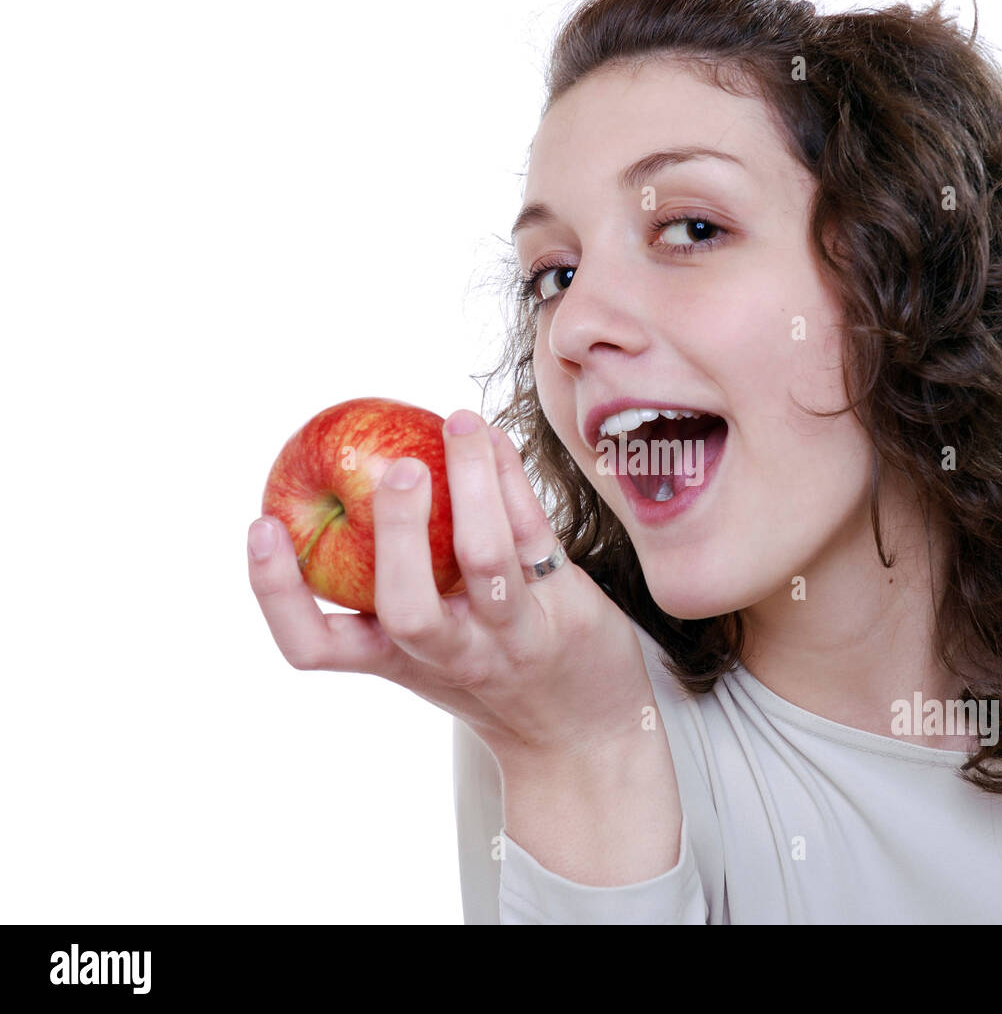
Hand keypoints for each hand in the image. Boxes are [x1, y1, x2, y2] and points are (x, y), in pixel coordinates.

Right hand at [247, 409, 651, 766]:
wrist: (586, 735)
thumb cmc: (494, 674)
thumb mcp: (431, 649)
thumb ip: (396, 586)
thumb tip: (354, 478)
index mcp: (396, 660)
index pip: (314, 647)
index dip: (277, 593)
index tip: (259, 524)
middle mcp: (450, 655)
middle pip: (405, 608)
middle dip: (395, 532)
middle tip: (396, 467)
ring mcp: (511, 635)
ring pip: (484, 560)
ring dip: (472, 484)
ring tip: (459, 422)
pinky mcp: (564, 609)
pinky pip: (535, 534)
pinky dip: (513, 479)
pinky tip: (494, 438)